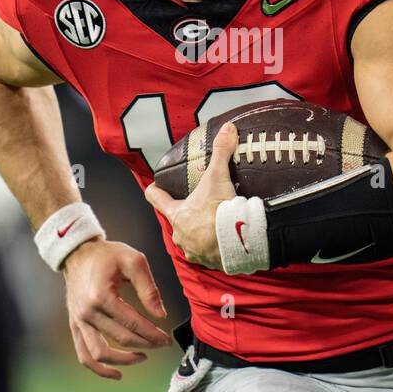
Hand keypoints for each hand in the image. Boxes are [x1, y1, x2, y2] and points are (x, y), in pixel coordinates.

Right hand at [61, 237, 171, 379]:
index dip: (153, 334)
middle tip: (162, 344)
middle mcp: (87, 312)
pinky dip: (99, 369)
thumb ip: (149, 288)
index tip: (167, 340)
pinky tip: (117, 373)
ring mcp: (78, 321)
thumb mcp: (134, 260)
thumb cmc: (108, 255)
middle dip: (146, 345)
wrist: (78, 253)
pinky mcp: (75, 326)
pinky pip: (84, 355)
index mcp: (101, 296)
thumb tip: (161, 315)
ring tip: (143, 357)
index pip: (133, 324)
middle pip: (121, 339)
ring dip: (124, 361)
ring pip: (100, 354)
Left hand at [144, 122, 238, 271]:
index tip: (154, 188)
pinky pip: (210, 253)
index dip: (155, 192)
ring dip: (202, 233)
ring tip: (217, 225)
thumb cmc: (219, 212)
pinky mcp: (210, 262)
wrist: (238, 241)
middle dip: (189, 215)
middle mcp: (181, 235)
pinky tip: (227, 240)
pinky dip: (216, 247)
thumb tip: (227, 129)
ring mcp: (194, 251)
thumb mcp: (218, 177)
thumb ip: (221, 152)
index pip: (157, 199)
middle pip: (178, 221)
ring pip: (193, 239)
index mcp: (177, 214)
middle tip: (203, 206)